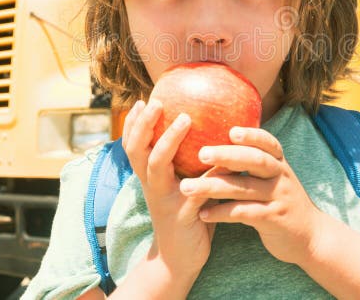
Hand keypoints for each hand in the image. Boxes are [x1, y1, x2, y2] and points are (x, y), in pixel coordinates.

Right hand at [121, 99, 215, 278]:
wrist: (181, 258)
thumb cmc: (187, 214)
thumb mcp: (183, 184)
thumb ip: (189, 161)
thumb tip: (213, 127)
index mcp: (150, 177)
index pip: (134, 146)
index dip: (134, 124)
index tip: (144, 99)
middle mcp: (151, 185)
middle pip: (137, 150)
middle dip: (143, 125)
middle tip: (156, 101)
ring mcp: (164, 200)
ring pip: (157, 166)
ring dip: (168, 141)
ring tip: (184, 119)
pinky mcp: (182, 214)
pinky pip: (194, 188)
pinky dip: (208, 172)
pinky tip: (224, 158)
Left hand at [177, 126, 326, 265]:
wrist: (311, 236)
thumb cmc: (282, 202)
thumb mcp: (275, 178)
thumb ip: (255, 163)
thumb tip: (223, 141)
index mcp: (280, 163)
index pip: (268, 142)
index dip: (251, 135)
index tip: (230, 130)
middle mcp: (281, 177)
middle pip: (255, 160)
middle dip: (227, 155)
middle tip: (201, 154)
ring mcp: (279, 198)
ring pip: (244, 188)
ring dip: (213, 186)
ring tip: (187, 187)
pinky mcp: (274, 220)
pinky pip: (244, 213)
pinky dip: (222, 213)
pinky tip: (203, 214)